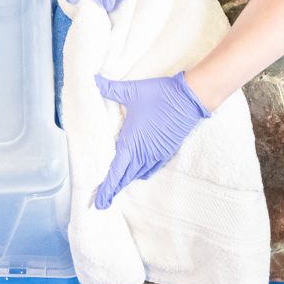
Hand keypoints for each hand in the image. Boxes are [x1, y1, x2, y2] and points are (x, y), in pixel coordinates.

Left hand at [92, 72, 210, 208]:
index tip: (100, 203)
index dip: (107, 188)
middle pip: (125, 177)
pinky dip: (141, 173)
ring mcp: (157, 153)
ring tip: (116, 187)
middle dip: (113, 189)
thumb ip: (111, 88)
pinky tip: (138, 173)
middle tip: (102, 201)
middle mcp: (144, 153)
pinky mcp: (166, 150)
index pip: (116, 171)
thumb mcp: (133, 91)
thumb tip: (93, 80)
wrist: (191, 98)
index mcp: (132, 143)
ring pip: (138, 174)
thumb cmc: (162, 95)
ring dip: (126, 181)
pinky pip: (151, 168)